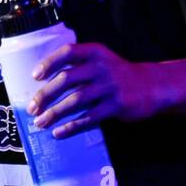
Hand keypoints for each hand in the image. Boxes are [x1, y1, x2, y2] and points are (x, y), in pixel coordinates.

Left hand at [29, 41, 160, 136]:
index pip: (68, 52)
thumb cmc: (116, 76)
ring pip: (76, 100)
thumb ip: (77, 68)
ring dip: (55, 113)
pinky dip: (72, 126)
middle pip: (67, 79)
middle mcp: (102, 67)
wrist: (154, 86)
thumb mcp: (101, 62)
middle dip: (45, 94)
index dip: (49, 63)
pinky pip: (89, 117)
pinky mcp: (117, 106)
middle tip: (32, 108)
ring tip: (40, 123)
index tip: (34, 76)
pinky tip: (59, 133)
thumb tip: (42, 88)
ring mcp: (111, 87)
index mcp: (95, 53)